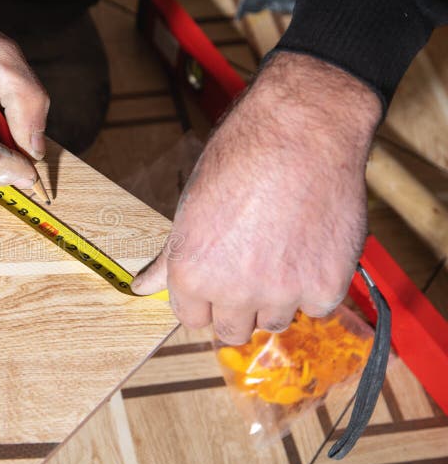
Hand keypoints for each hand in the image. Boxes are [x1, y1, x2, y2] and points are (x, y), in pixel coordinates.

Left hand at [131, 52, 381, 343]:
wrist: (304, 132)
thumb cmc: (241, 160)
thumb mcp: (191, 207)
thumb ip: (168, 259)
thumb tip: (139, 287)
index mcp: (192, 275)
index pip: (191, 319)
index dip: (203, 299)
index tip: (215, 282)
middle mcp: (233, 292)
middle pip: (232, 331)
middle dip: (237, 306)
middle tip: (249, 268)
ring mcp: (282, 294)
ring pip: (274, 322)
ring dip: (276, 299)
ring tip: (280, 252)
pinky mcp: (325, 287)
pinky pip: (316, 307)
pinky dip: (315, 285)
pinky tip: (308, 248)